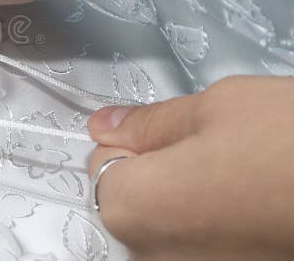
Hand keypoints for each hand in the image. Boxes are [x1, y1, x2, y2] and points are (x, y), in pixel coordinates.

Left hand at [87, 76, 293, 259]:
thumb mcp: (217, 109)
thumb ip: (151, 120)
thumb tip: (113, 123)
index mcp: (133, 208)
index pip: (100, 159)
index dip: (134, 135)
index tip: (166, 128)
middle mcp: (154, 255)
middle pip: (132, 195)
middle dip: (163, 166)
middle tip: (216, 147)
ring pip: (169, 219)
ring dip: (194, 195)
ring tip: (245, 174)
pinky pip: (201, 241)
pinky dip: (219, 220)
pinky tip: (255, 200)